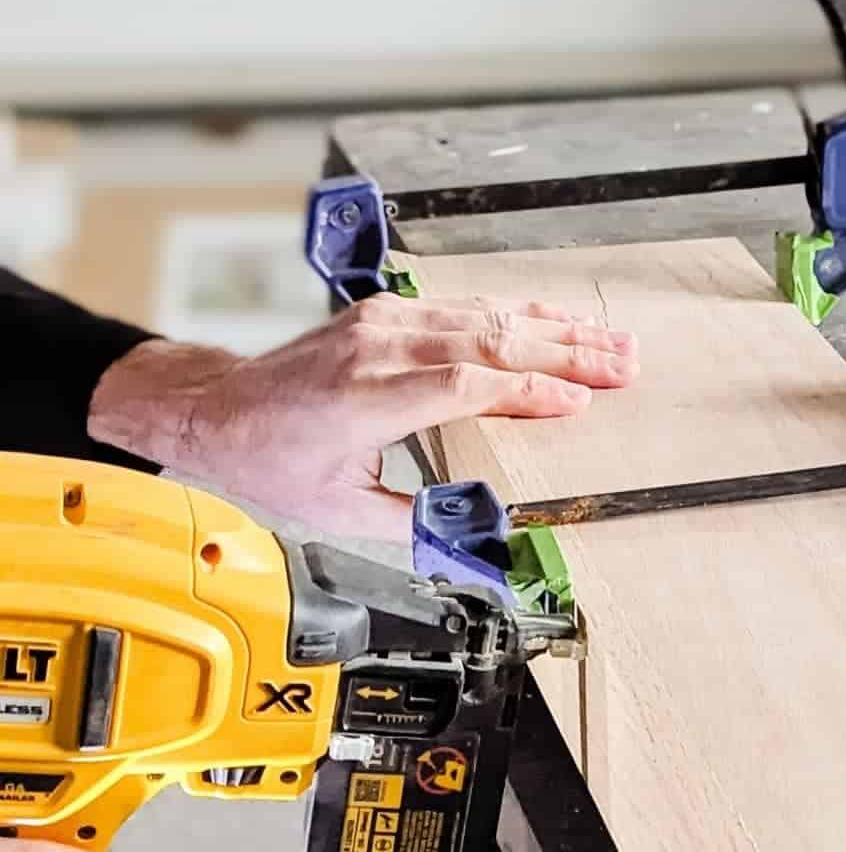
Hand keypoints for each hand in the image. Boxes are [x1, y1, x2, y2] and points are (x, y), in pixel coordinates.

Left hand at [88, 294, 638, 536]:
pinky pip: (463, 307)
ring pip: (483, 316)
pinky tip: (554, 319)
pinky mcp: (383, 315)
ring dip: (553, 329)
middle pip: (488, 340)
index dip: (527, 391)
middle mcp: (375, 350)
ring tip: (609, 342)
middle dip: (564, 353)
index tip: (579, 404)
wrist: (216, 409)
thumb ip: (413, 526)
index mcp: (364, 399)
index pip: (464, 385)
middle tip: (623, 364)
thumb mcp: (337, 512)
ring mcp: (380, 324)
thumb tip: (478, 544)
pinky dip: (516, 313)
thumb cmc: (269, 460)